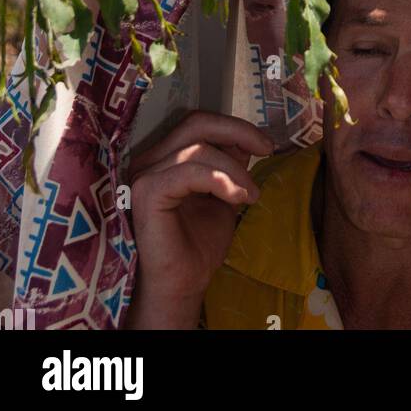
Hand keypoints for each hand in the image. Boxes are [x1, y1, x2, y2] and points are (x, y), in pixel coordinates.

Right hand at [123, 110, 273, 328]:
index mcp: (164, 158)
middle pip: (195, 124)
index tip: (265, 144)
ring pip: (198, 149)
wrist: (183, 286)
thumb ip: (228, 165)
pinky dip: (219, 179)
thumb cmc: (198, 245)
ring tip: (250, 196)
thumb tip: (245, 140)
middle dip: (236, 132)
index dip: (233, 127)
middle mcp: (148, 161)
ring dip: (233, 170)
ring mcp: (144, 175)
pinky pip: (188, 171)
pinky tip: (238, 199)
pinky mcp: (146, 192)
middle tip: (266, 150)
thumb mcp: (222, 194)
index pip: (198, 124)